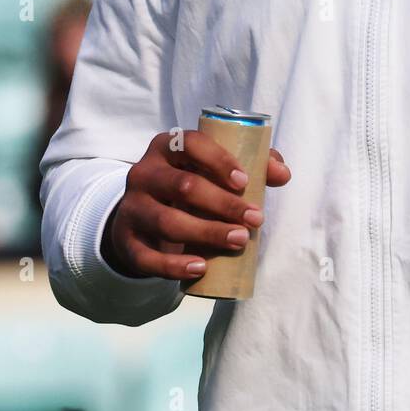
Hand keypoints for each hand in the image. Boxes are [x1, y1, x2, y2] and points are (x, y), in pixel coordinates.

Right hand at [101, 129, 290, 279]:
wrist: (143, 216)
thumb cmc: (190, 185)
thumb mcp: (211, 169)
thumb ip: (252, 164)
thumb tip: (283, 173)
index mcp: (166, 147)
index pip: (189, 143)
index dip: (218, 160)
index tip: (244, 182)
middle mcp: (144, 173)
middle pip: (183, 186)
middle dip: (224, 204)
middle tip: (256, 219)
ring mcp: (131, 208)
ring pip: (168, 222)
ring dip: (208, 233)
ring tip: (240, 240)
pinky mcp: (126, 241)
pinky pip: (147, 257)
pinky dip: (174, 265)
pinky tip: (201, 267)